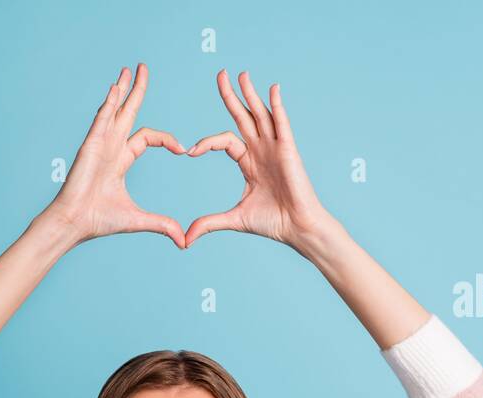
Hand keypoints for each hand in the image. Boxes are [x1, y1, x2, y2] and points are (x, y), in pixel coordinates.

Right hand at [42, 63, 187, 249]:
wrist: (75, 223)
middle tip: (143, 69)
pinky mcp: (90, 145)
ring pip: (114, 109)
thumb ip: (162, 225)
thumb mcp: (138, 219)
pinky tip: (117, 87)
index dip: (167, 139)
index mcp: (121, 160)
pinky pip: (102, 118)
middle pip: (127, 112)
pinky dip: (110, 102)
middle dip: (136, 90)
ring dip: (123, 88)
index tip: (184, 149)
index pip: (147, 137)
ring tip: (130, 70)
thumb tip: (184, 241)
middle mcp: (110, 147)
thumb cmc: (98, 221)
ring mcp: (99, 144)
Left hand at [183, 70, 330, 250]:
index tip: (190, 152)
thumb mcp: (234, 219)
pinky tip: (272, 89)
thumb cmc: (273, 222)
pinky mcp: (288, 150)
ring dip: (251, 94)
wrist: (297, 228)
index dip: (207, 143)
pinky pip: (281, 123)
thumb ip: (209, 223)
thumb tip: (185, 239)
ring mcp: (275, 148)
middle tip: (220, 74)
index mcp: (248, 162)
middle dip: (231, 96)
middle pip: (243, 117)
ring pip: (260, 115)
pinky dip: (277, 106)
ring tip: (241, 74)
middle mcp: (261, 150)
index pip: (225, 141)